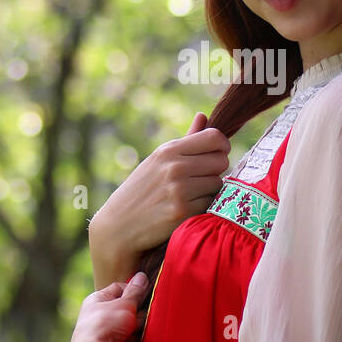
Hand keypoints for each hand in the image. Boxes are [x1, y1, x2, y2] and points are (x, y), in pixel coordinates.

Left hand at [71, 272, 150, 341]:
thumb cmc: (105, 325)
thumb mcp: (124, 304)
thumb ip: (135, 292)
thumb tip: (141, 276)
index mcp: (95, 300)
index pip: (118, 288)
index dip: (133, 290)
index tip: (145, 294)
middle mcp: (95, 316)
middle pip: (124, 309)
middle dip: (135, 313)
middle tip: (140, 317)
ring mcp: (100, 335)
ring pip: (126, 327)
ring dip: (135, 329)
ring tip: (134, 333)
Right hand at [89, 113, 229, 286]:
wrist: (118, 226)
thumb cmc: (141, 190)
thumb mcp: (158, 160)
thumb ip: (186, 139)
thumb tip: (202, 116)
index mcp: (169, 150)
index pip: (215, 137)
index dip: (222, 146)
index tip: (217, 154)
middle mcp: (175, 167)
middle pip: (221, 161)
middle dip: (215, 170)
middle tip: (200, 179)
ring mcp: (179, 189)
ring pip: (218, 184)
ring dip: (209, 190)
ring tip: (189, 195)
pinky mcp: (182, 211)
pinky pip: (210, 203)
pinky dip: (202, 207)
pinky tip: (185, 209)